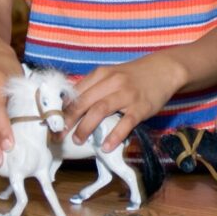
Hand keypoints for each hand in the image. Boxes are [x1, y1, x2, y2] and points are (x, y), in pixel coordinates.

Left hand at [65, 55, 183, 151]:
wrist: (165, 69)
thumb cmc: (134, 75)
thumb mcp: (111, 74)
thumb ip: (93, 87)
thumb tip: (69, 107)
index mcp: (101, 74)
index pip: (75, 93)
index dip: (61, 110)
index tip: (51, 124)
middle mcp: (112, 82)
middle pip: (83, 102)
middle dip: (68, 122)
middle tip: (58, 137)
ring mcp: (127, 94)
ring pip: (99, 110)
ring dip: (85, 128)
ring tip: (78, 141)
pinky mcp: (141, 106)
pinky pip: (125, 123)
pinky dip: (114, 136)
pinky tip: (106, 146)